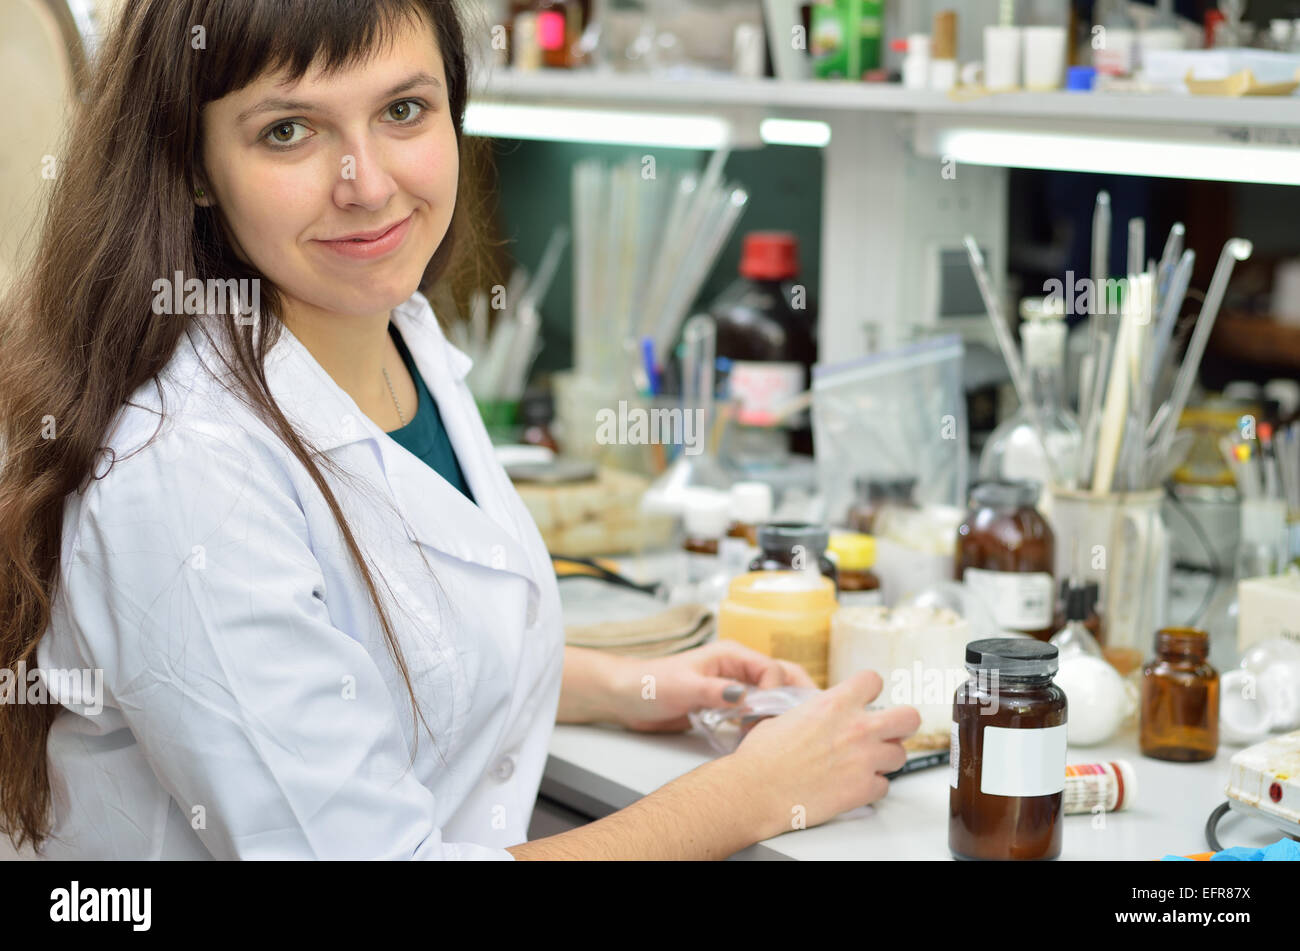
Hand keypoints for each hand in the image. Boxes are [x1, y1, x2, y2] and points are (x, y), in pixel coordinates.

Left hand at [608, 639, 815, 732]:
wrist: (626, 697)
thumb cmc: (650, 684)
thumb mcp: (684, 687)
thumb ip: (716, 691)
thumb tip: (746, 697)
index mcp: (731, 655)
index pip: (772, 669)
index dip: (778, 692)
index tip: (771, 716)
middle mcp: (738, 668)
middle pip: (781, 677)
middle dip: (796, 697)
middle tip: (808, 722)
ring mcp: (733, 687)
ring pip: (770, 697)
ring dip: (780, 713)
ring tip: (787, 733)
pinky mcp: (726, 705)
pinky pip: (754, 712)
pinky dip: (763, 723)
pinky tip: (764, 739)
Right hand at [727, 669, 920, 839]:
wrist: (755, 790)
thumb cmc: (762, 756)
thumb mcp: (787, 716)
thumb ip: (816, 712)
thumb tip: (820, 716)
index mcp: (835, 703)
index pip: (874, 680)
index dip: (870, 689)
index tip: (866, 698)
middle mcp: (857, 728)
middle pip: (909, 717)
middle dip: (901, 724)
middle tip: (888, 730)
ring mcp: (864, 760)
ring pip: (900, 755)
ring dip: (884, 758)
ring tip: (864, 763)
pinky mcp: (863, 790)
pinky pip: (884, 786)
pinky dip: (871, 787)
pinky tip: (853, 785)